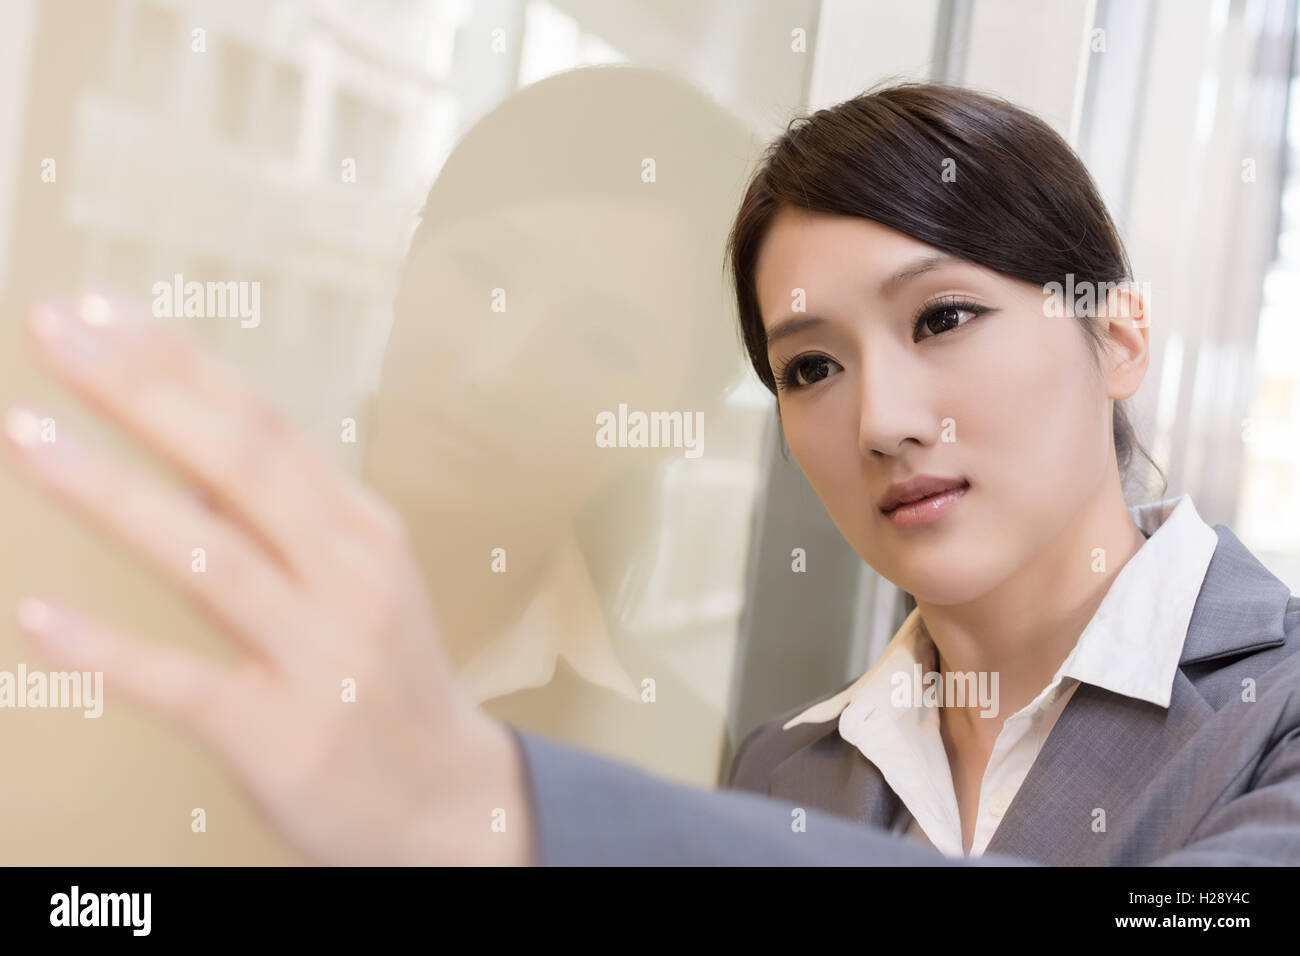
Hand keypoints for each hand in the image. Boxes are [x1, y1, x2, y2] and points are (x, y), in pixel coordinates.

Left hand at [4, 294, 533, 864]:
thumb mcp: (356, 584)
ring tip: (27, 433)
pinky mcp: (283, 736)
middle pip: (239, 467)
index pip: (266, 426)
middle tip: (53, 330)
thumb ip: (277, 523)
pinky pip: (186, 685)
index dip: (179, 363)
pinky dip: (109, 652)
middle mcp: (352, 581)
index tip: (101, 309)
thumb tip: (181, 463)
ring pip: (209, 559)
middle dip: (140, 392)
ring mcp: (322, 657)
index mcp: (366, 534)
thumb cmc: (388, 683)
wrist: (448, 804)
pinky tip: (37, 617)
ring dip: (111, 492)